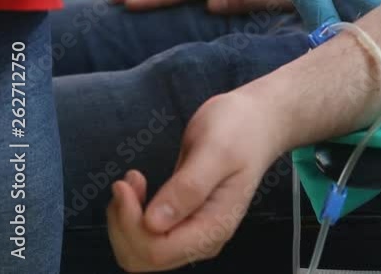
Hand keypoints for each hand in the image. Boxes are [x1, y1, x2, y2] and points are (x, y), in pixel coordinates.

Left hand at [108, 93, 285, 270]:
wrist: (257, 123)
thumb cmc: (241, 130)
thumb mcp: (216, 151)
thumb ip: (188, 187)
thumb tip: (154, 222)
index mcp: (214, 226)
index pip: (157, 250)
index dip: (132, 224)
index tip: (128, 185)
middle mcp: (202, 237)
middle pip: (142, 258)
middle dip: (123, 224)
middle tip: (127, 182)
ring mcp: (191, 231)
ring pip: (138, 250)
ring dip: (124, 219)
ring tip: (132, 181)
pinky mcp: (182, 220)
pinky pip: (144, 235)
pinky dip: (130, 214)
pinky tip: (138, 186)